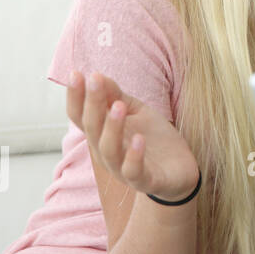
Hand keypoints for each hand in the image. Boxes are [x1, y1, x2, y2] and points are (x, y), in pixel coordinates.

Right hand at [66, 70, 199, 202]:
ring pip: (108, 150)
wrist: (179, 170)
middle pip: (92, 129)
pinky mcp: (144, 180)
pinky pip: (133, 171)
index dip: (76, 97)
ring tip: (119, 106)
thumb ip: (115, 96)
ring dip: (112, 127)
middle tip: (95, 80)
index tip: (75, 73)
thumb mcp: (136, 111)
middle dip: (92, 104)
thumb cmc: (152, 138)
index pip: (80, 116)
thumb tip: (97, 75)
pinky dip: (134, 156)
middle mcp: (106, 153)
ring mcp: (123, 168)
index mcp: (101, 135)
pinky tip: (139, 139)